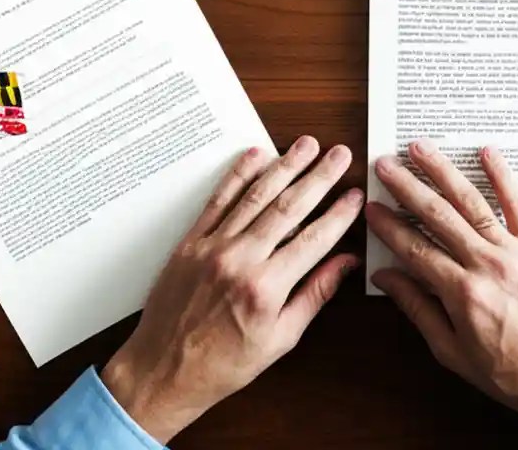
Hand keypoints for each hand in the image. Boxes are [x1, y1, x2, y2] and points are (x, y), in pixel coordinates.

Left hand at [102, 137, 362, 443]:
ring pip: (255, 197)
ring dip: (284, 166)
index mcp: (265, 289)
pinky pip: (217, 201)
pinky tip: (256, 156)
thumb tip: (345, 264)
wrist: (162, 371)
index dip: (338, 215)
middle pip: (288, 208)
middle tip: (340, 154)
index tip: (355, 196)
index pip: (314, 240)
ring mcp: (211, 248)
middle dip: (319, 177)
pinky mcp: (190, 243)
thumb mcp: (280, 339)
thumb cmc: (223, 365)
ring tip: (306, 145)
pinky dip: (238, 176)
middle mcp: (239, 261)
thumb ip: (314, 295)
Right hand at [366, 140, 517, 444]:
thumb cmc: (510, 374)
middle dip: (406, 187)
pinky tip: (487, 153)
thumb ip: (418, 309)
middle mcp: (486, 264)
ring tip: (420, 148)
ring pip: (471, 202)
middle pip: (437, 216)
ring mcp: (514, 252)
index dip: (388, 227)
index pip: (414, 248)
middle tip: (384, 164)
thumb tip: (387, 277)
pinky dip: (503, 176)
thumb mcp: (452, 351)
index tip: (370, 208)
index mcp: (461, 293)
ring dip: (443, 172)